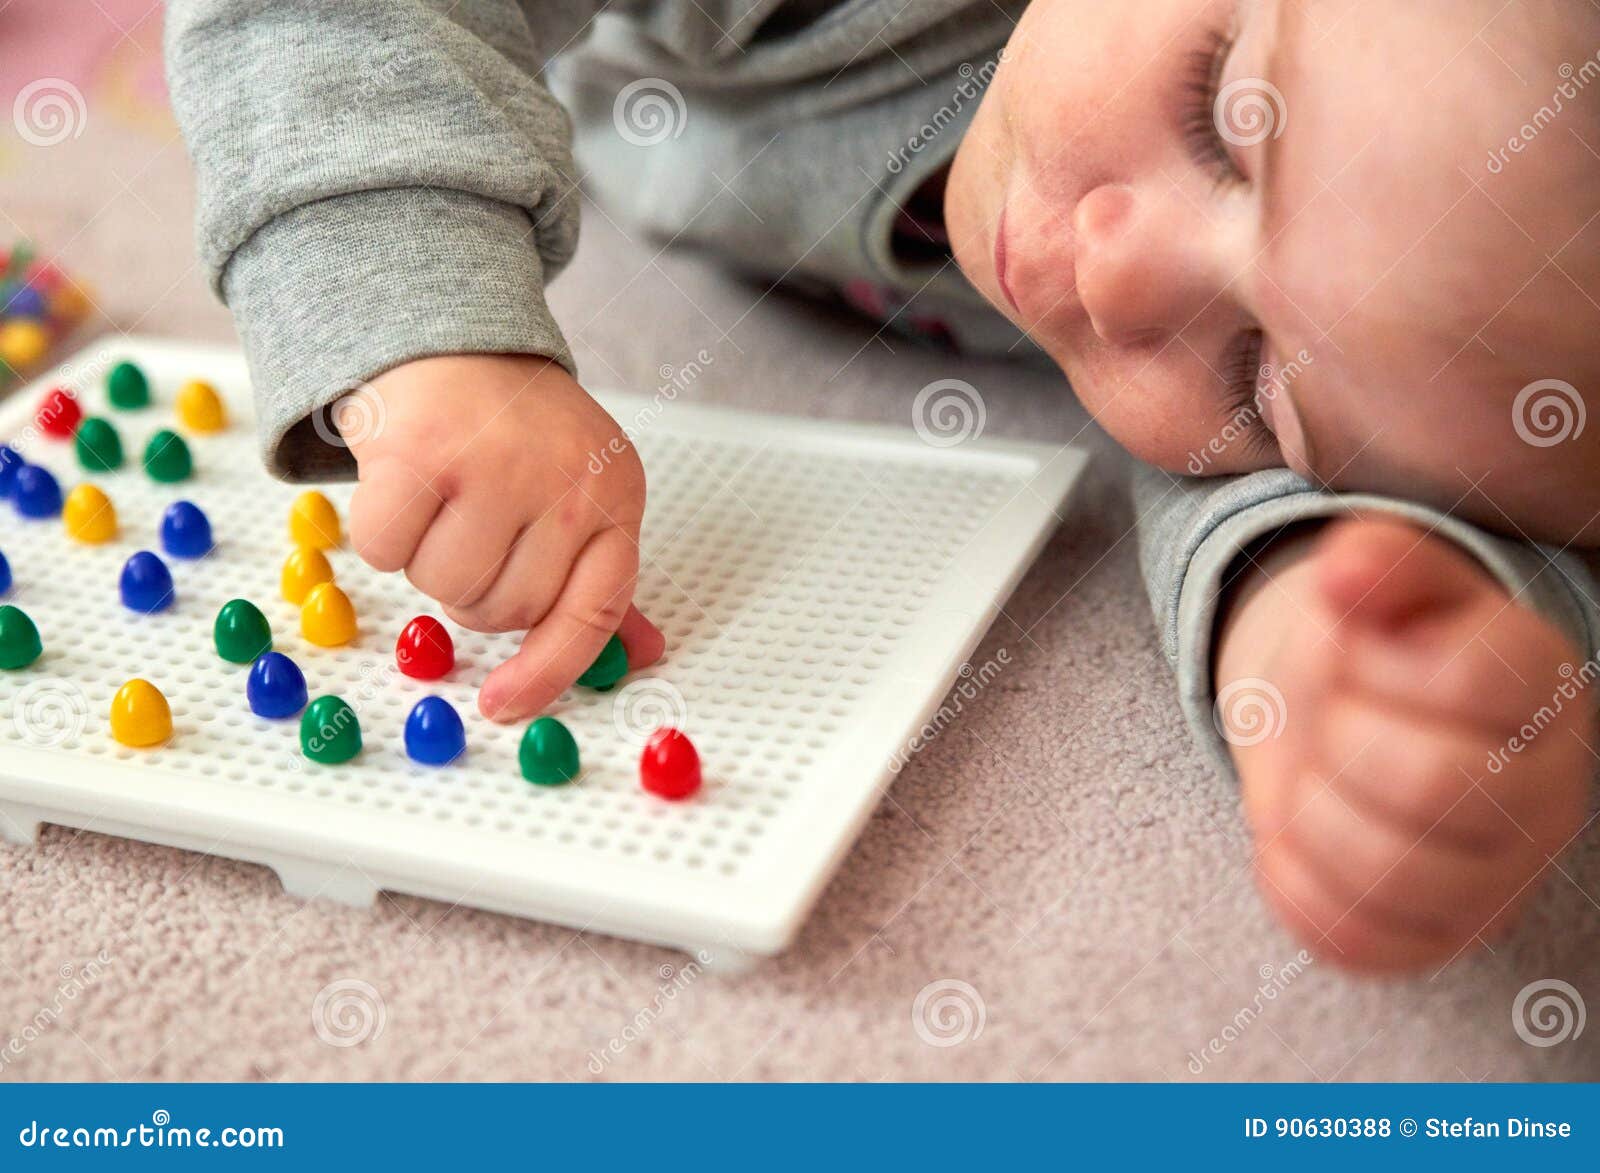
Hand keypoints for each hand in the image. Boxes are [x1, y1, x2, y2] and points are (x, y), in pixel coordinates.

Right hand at [342, 355, 664, 720]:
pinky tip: (401, 486)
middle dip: (474, 590)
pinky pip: (386, 553)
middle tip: (470, 527)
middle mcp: (567, 479)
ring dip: (428, 561)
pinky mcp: (422, 453)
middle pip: (506, 610)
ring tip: (441, 500)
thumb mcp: (583, 490)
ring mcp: (497, 464)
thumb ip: (603, 576)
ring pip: (445, 588)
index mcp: (616, 494)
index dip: (549, 670)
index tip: (503, 704)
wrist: (449, 333)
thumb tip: (643, 655)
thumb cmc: (516, 429)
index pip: (594, 611)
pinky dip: (380, 533)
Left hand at [1215, 518, 1593, 972]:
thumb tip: (1344, 571)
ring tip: (1313, 774)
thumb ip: (1377, 561)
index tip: (1353, 645)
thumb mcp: (1384, 583)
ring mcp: (1500, 881)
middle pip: (1428, 784)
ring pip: (1385, 876)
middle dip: (1338, 739)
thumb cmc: (1381, 646)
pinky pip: (1348, 939)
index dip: (1375, 656)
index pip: (1474, 679)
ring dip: (1307, 812)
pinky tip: (1295, 830)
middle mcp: (1548, 795)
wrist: (1357, 718)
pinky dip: (1290, 878)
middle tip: (1327, 717)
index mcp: (1545, 688)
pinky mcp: (1435, 940)